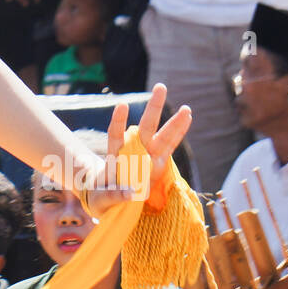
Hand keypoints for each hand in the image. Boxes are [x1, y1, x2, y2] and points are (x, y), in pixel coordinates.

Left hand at [85, 83, 191, 218]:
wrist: (106, 201)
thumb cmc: (100, 198)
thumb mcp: (100, 201)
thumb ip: (113, 196)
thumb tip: (132, 193)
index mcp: (115, 158)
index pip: (115, 136)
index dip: (118, 122)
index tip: (122, 105)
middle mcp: (132, 153)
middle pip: (144, 129)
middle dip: (153, 110)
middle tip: (161, 87)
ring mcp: (146, 159)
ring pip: (161, 138)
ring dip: (174, 124)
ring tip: (187, 109)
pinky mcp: (156, 167)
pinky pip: (168, 149)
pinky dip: (178, 135)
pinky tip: (187, 120)